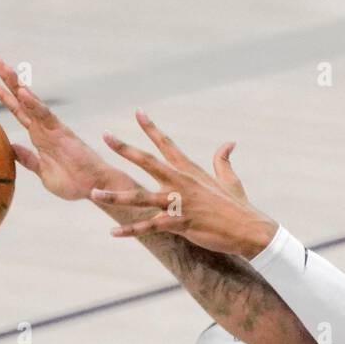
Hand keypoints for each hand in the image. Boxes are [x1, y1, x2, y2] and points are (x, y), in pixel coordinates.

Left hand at [0, 57, 115, 200]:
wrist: (93, 188)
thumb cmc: (73, 184)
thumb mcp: (43, 173)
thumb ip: (29, 160)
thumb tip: (11, 147)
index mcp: (39, 137)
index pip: (19, 112)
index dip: (6, 98)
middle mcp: (44, 128)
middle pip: (23, 100)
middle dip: (10, 81)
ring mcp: (53, 129)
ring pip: (32, 102)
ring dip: (17, 85)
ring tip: (4, 68)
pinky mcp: (62, 132)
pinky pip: (45, 115)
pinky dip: (33, 104)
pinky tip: (22, 92)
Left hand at [96, 113, 275, 257]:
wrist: (250, 229)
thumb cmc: (239, 206)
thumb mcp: (230, 180)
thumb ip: (223, 160)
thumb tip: (229, 143)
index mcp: (190, 171)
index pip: (167, 144)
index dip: (151, 127)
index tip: (138, 111)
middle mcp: (181, 182)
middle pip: (147, 161)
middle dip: (125, 149)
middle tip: (106, 136)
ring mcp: (178, 203)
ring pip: (140, 197)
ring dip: (116, 195)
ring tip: (94, 192)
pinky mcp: (179, 223)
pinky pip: (149, 226)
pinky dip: (131, 230)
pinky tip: (113, 232)